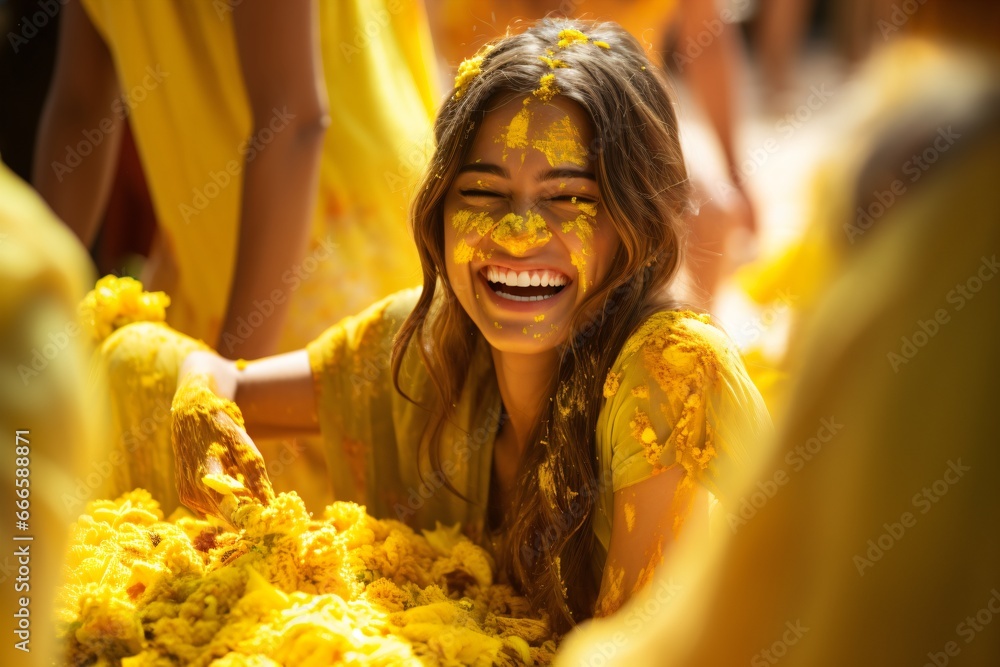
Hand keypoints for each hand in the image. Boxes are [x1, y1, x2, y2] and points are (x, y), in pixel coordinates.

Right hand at [171, 374, 273, 519]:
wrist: (188, 414)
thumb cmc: (220, 426)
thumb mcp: (242, 445)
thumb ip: (255, 476)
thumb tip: (269, 503)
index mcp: (207, 476)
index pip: (231, 511)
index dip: (251, 518)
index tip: (267, 519)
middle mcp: (193, 490)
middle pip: (227, 515)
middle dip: (246, 511)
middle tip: (262, 502)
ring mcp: (187, 495)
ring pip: (219, 513)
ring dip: (234, 505)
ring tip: (240, 480)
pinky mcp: (185, 496)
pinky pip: (210, 509)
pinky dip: (223, 501)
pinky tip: (227, 481)